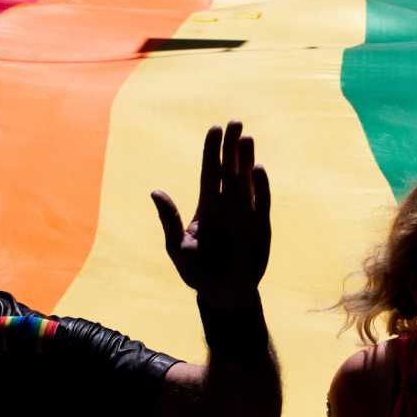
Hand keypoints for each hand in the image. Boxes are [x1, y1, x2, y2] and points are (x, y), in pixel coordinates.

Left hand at [152, 120, 272, 304]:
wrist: (224, 294)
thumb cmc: (197, 272)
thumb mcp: (178, 248)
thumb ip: (169, 220)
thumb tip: (155, 191)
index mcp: (207, 206)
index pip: (210, 172)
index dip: (212, 151)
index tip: (214, 129)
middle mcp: (227, 205)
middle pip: (230, 169)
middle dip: (231, 147)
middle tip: (235, 122)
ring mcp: (245, 214)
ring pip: (246, 181)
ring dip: (246, 160)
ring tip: (246, 138)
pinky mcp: (260, 226)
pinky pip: (261, 202)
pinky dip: (259, 186)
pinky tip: (257, 169)